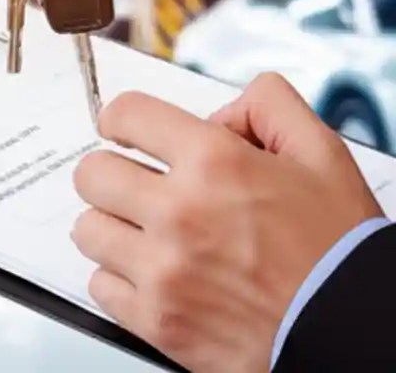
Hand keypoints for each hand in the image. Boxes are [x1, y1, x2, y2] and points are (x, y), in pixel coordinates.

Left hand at [71, 74, 382, 371]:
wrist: (350, 330)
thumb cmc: (338, 252)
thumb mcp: (323, 156)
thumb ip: (270, 108)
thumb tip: (222, 108)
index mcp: (216, 164)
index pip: (125, 114)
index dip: (120, 119)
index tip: (123, 129)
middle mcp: (180, 213)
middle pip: (91, 173)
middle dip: (112, 174)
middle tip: (137, 186)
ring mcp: (162, 270)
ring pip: (88, 230)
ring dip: (113, 228)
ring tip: (149, 235)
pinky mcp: (155, 319)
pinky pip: (99, 284)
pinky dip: (120, 280)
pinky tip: (155, 275)